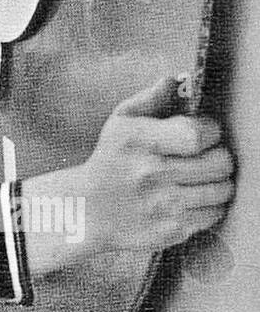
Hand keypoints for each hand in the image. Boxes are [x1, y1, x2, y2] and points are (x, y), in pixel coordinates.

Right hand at [22, 77, 233, 276]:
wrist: (87, 211)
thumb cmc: (110, 161)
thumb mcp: (119, 123)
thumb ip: (150, 99)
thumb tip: (173, 80)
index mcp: (138, 142)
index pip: (198, 135)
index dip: (209, 131)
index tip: (202, 133)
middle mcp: (151, 175)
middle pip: (220, 163)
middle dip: (218, 155)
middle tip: (205, 155)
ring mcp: (163, 206)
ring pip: (224, 189)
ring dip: (218, 180)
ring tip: (200, 176)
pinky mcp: (173, 231)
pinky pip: (216, 214)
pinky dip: (211, 204)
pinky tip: (193, 197)